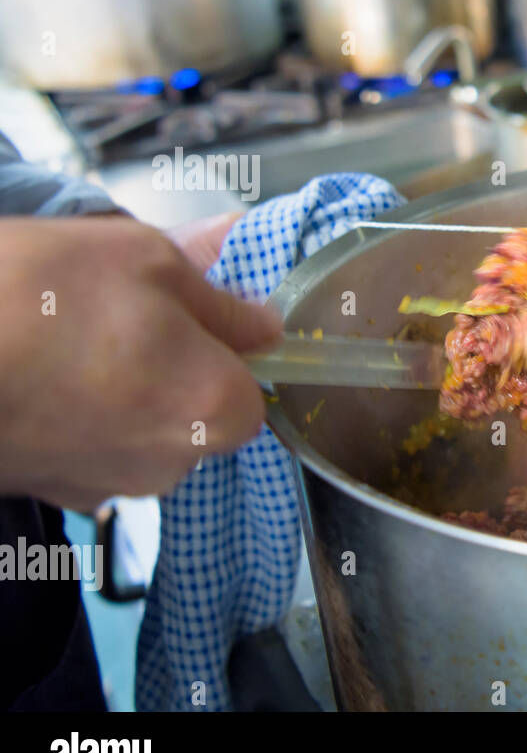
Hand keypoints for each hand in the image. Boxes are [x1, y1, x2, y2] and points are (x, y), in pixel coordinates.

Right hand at [0, 216, 281, 510]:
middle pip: (200, 413)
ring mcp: (111, 484)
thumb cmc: (36, 298)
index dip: (226, 349)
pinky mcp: (57, 492)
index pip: (254, 388)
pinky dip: (80, 415)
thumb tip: (263, 322)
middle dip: (174, 368)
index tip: (192, 317)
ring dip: (124, 391)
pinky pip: (95, 447)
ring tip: (71, 341)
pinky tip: (44, 376)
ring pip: (145, 431)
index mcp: (215, 407)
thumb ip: (220, 300)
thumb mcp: (147, 261)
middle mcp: (173, 461)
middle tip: (119, 316)